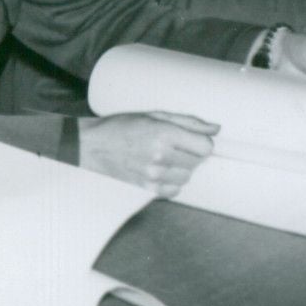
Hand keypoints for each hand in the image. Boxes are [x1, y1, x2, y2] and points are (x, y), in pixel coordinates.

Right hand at [77, 111, 218, 194]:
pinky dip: (170, 182)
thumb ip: (187, 122)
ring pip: (187, 176)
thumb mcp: (152, 115)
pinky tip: (157, 171)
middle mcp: (160, 155)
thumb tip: (216, 129)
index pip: (205, 146)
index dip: (200, 142)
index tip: (189, 140)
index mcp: (163, 133)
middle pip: (197, 161)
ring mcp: (154, 175)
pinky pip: (175, 190)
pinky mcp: (147, 189)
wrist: (89, 146)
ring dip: (179, 168)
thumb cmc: (119, 127)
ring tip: (160, 158)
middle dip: (188, 153)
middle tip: (168, 146)